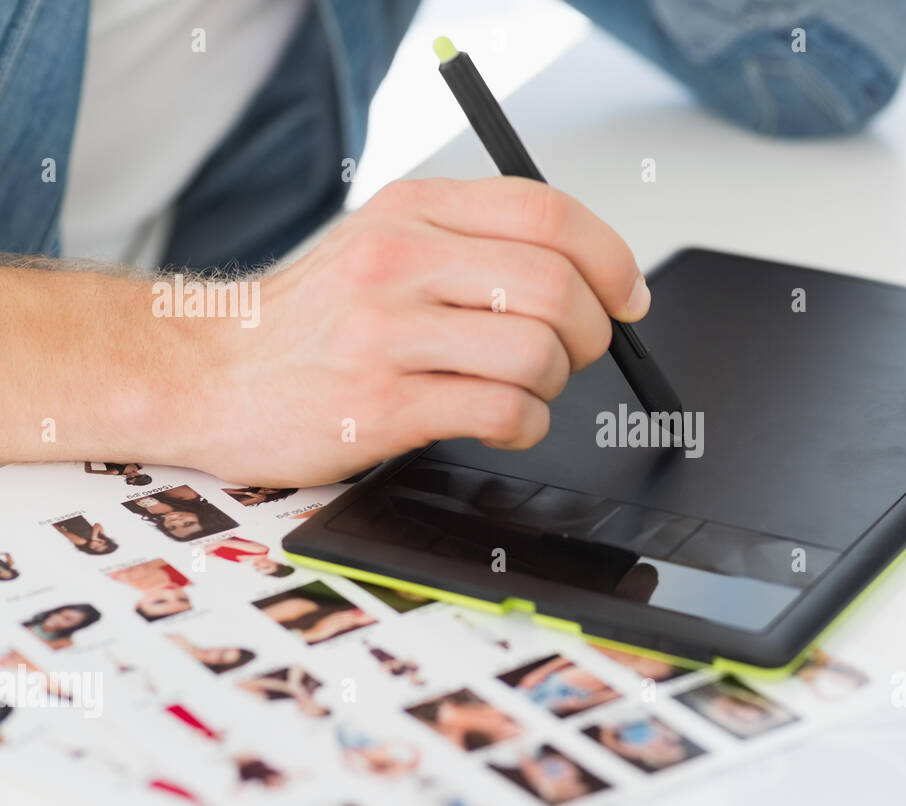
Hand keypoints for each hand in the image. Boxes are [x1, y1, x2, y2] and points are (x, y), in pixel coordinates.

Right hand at [186, 177, 650, 485]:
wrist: (208, 372)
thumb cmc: (312, 317)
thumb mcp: (384, 242)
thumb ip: (474, 242)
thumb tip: (588, 273)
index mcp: (411, 211)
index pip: (546, 213)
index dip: (610, 257)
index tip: (628, 295)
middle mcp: (399, 261)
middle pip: (554, 286)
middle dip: (591, 332)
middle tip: (577, 352)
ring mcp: (386, 335)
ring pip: (536, 352)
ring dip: (553, 383)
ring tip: (523, 389)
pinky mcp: (381, 407)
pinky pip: (503, 413)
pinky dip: (526, 425)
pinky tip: (504, 423)